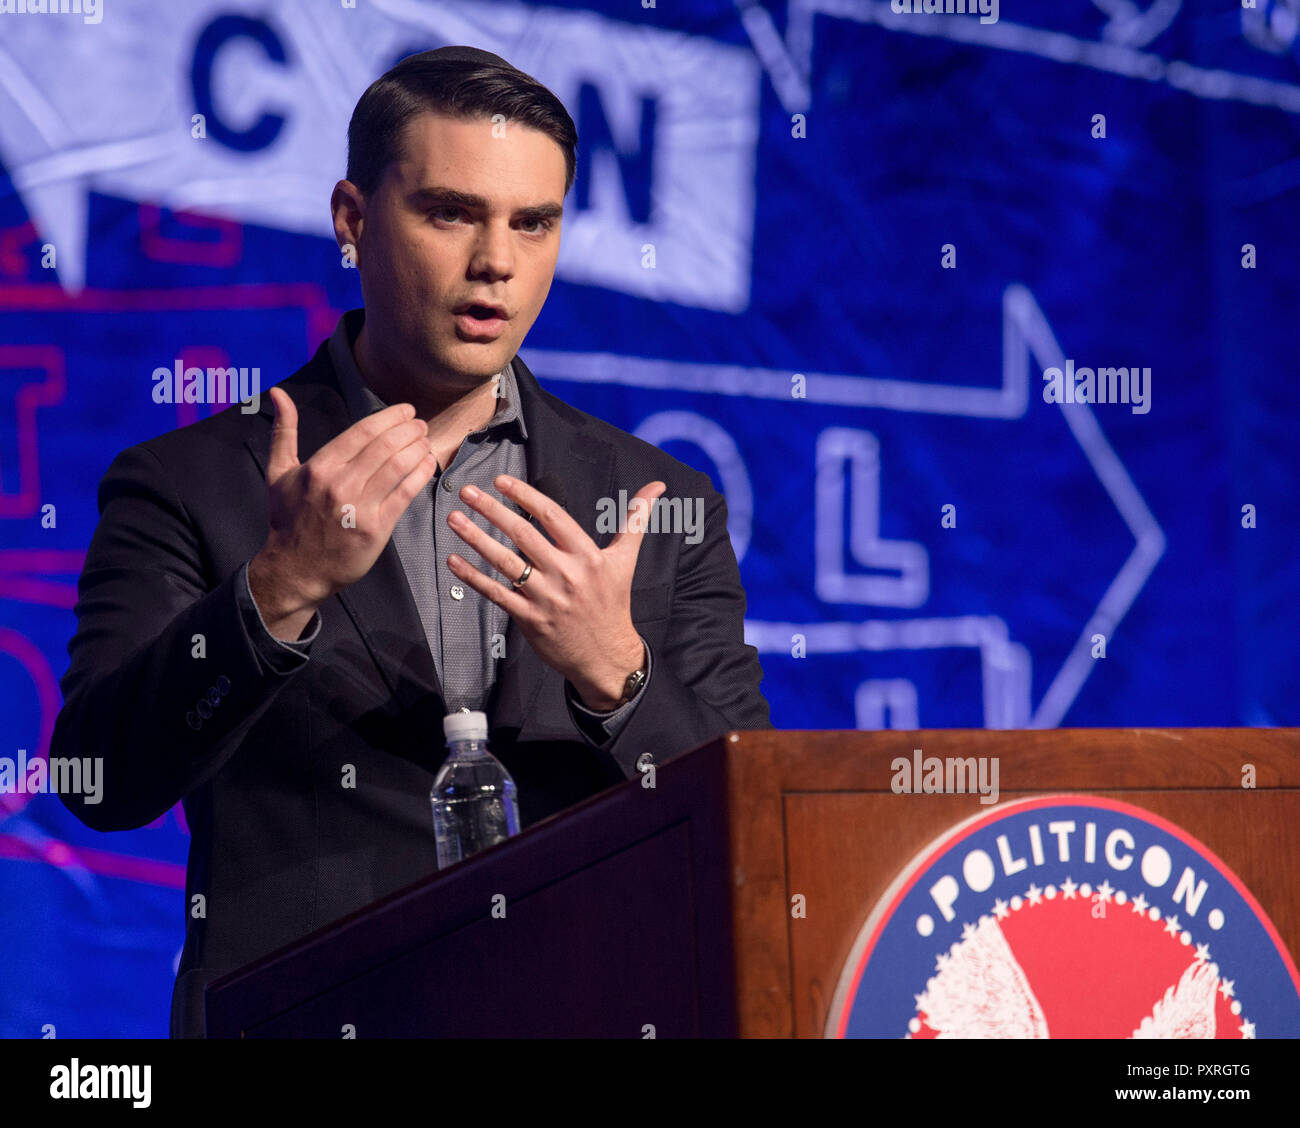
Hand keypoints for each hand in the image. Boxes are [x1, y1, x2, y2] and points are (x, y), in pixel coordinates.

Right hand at [249, 386, 438, 636]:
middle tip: (421, 424)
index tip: (407, 410)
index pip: (363, 432)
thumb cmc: (288, 519)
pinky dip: (421, 474)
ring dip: (418, 448)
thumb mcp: (278, 472)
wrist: (295, 569)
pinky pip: (405, 494)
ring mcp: (359, 507)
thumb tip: (278, 393)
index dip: (390, 417)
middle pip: (385, 446)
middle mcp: (339, 484)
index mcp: (319, 467)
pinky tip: (429, 463)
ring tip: (426, 441)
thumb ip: (283, 431)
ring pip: (398, 467)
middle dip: (409, 430)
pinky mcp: (376, 529)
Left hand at [446, 475, 665, 708]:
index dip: (525, 496)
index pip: (552, 516)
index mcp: (587, 555)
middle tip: (468, 491)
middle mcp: (566, 573)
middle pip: (523, 534)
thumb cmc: (613, 603)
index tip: (502, 481)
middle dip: (492, 510)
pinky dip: (473, 577)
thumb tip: (657, 486)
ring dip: (476, 538)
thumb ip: (636, 519)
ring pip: (505, 562)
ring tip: (455, 519)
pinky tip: (454, 561)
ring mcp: (546, 597)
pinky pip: (496, 593)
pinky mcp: (530, 619)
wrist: (607, 655)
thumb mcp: (626, 559)